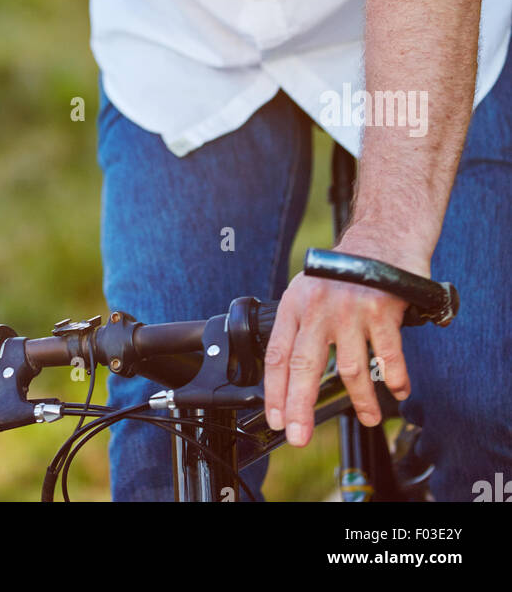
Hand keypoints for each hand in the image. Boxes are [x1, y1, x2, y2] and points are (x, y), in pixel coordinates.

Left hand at [262, 231, 428, 446]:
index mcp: (296, 305)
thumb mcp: (310, 289)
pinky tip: (398, 390)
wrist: (381, 237)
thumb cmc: (345, 269)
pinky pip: (388, 356)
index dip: (275, 391)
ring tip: (367, 417)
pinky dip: (395, 378)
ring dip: (360, 400)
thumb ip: (302, 327)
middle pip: (304, 366)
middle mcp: (319, 307)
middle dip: (299, 407)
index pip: (277, 355)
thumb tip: (291, 377)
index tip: (276, 419)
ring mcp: (350, 309)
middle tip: (298, 436)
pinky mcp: (382, 310)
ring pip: (349, 368)